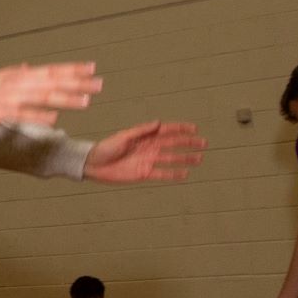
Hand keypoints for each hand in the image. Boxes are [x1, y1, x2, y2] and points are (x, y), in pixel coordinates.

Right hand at [0, 62, 101, 126]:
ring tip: (86, 101)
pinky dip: (38, 116)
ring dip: (64, 99)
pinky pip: (20, 115)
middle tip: (100, 84)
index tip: (92, 69)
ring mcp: (5, 97)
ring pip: (40, 97)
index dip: (71, 69)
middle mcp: (14, 82)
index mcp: (16, 75)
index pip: (49, 70)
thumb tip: (32, 67)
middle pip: (50, 81)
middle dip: (77, 83)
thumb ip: (16, 74)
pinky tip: (54, 120)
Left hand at [83, 121, 205, 182]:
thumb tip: (158, 123)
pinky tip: (185, 173)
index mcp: (144, 136)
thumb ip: (141, 131)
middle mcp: (149, 148)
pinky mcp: (144, 173)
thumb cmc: (105, 147)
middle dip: (188, 143)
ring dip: (185, 158)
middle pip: (173, 144)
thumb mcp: (123, 137)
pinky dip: (173, 174)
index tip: (193, 128)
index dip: (180, 129)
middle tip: (203, 143)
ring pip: (171, 159)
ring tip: (200, 158)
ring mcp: (148, 161)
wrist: (93, 164)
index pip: (166, 131)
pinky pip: (162, 173)